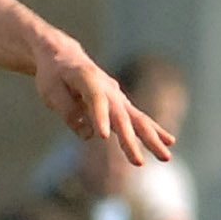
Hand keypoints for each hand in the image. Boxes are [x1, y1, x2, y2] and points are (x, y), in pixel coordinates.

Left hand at [32, 39, 172, 164]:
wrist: (64, 56)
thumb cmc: (54, 75)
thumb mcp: (50, 91)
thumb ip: (67, 110)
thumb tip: (88, 135)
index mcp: (87, 79)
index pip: (96, 99)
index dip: (100, 117)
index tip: (104, 136)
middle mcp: (108, 88)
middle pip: (121, 116)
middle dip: (130, 141)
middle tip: (138, 163)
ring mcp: (117, 96)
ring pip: (137, 119)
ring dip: (151, 139)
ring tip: (166, 157)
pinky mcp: (121, 104)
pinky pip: (139, 119)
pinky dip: (154, 130)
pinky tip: (170, 142)